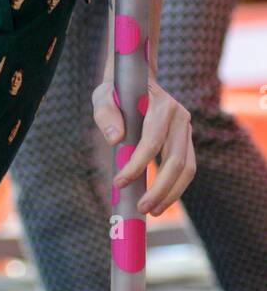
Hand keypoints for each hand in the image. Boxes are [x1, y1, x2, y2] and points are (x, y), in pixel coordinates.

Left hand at [92, 66, 194, 215]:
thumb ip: (105, 114)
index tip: (118, 182)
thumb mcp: (103, 95)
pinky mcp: (186, 139)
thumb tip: (115, 139)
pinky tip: (161, 200)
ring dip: (171, 193)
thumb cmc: (117, 90)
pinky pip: (187, 168)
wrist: (136, 79)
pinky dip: (176, 187)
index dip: (136, 165)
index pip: (151, 141)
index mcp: (161, 104)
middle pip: (176, 160)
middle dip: (159, 188)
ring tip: (153, 210)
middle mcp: (180, 116)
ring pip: (187, 168)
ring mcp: (186, 128)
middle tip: (142, 207)